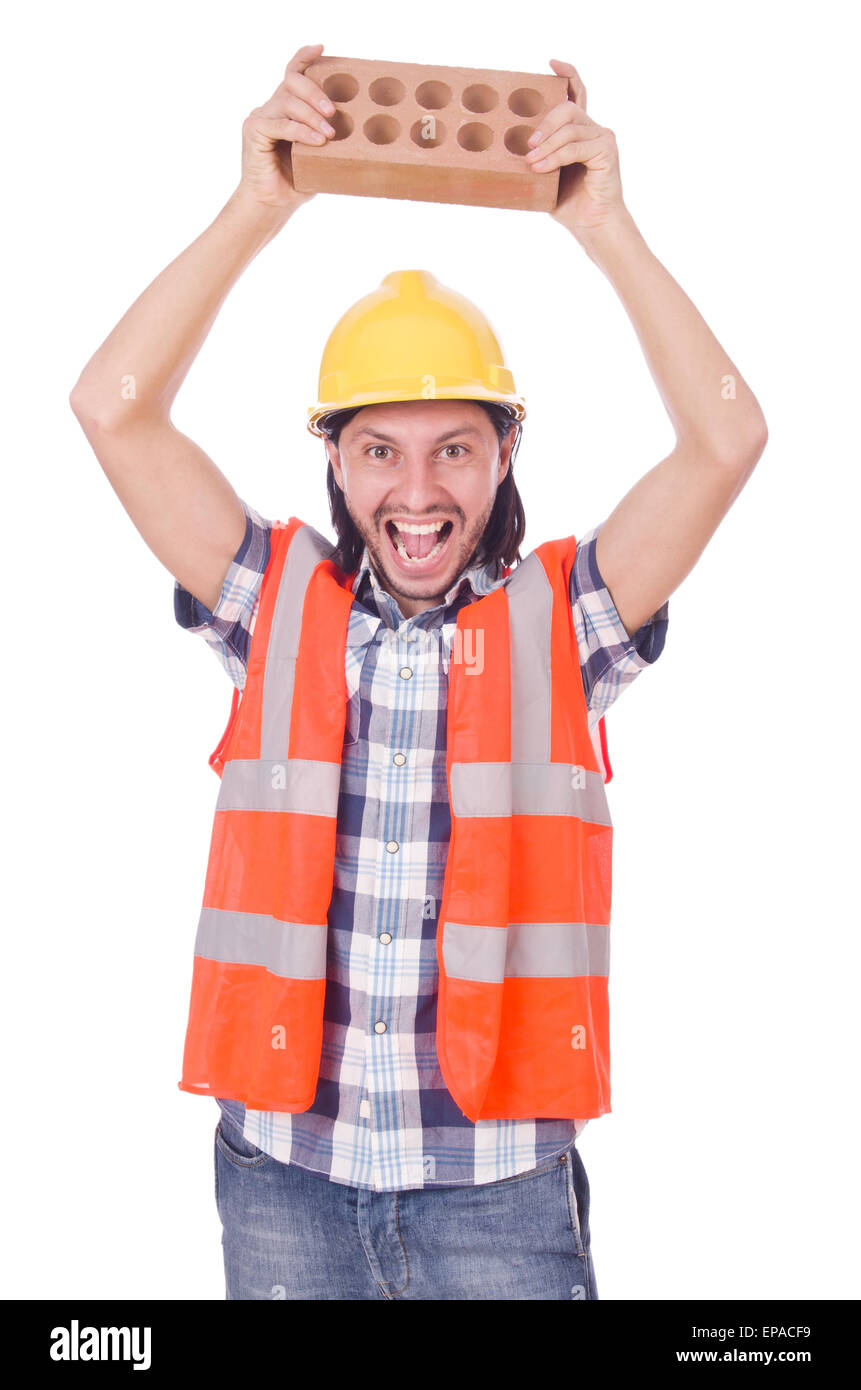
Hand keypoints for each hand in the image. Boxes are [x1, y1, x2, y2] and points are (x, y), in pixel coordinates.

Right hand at [238, 44, 336, 211]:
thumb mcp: (320, 155)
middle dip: (315, 92)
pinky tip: (316, 142)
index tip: (321, 48)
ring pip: (288, 103)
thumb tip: (361, 129)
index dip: (305, 58)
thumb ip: (329, 136)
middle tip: (333, 111)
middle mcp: (271, 107)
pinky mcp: (254, 131)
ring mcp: (260, 117)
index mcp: (286, 108)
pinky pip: (281, 125)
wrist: (273, 204)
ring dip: (311, 117)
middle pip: (292, 83)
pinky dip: (300, 132)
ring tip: (329, 134)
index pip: (293, 74)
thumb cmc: (298, 181)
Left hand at [526, 59, 626, 236]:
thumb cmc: (567, 203)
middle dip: (544, 123)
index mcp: (579, 131)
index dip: (567, 75)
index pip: (576, 94)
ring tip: (531, 162)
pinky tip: (542, 167)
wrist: (591, 225)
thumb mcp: (543, 175)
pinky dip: (556, 157)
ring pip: (570, 129)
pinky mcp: (607, 150)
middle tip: (527, 143)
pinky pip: (576, 147)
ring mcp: (602, 138)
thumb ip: (534, 157)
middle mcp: (593, 129)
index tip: (551, 63)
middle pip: (568, 108)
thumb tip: (504, 153)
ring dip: (547, 145)